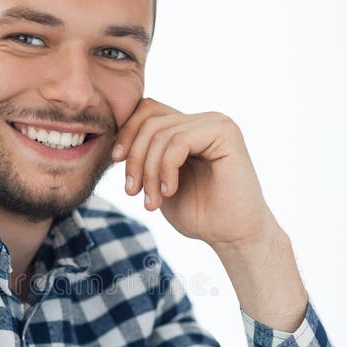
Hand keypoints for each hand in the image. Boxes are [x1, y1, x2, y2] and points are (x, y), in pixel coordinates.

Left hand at [112, 98, 277, 247]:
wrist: (232, 236)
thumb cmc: (199, 214)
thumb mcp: (159, 182)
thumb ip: (145, 157)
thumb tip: (115, 139)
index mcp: (187, 127)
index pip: (146, 111)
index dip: (126, 134)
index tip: (116, 162)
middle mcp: (203, 120)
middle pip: (149, 120)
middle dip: (135, 158)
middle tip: (133, 192)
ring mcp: (216, 123)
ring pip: (161, 134)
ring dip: (149, 171)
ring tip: (152, 200)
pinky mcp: (225, 134)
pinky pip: (179, 142)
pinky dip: (166, 169)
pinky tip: (169, 192)